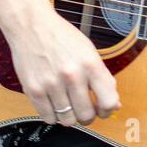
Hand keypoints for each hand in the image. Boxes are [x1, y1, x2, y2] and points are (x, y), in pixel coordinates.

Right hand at [4, 3, 121, 126]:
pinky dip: (53, 115)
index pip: (108, 101)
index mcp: (90, 64)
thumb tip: (115, 105)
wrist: (32, 25)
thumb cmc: (62, 37)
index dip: (108, 110)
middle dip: (89, 116)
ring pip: (67, 120)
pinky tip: (54, 104)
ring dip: (70, 117)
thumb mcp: (89, 51)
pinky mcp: (33, 90)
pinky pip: (48, 118)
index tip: (103, 110)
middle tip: (85, 109)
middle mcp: (72, 75)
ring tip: (68, 105)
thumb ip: (103, 78)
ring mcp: (51, 84)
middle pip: (87, 115)